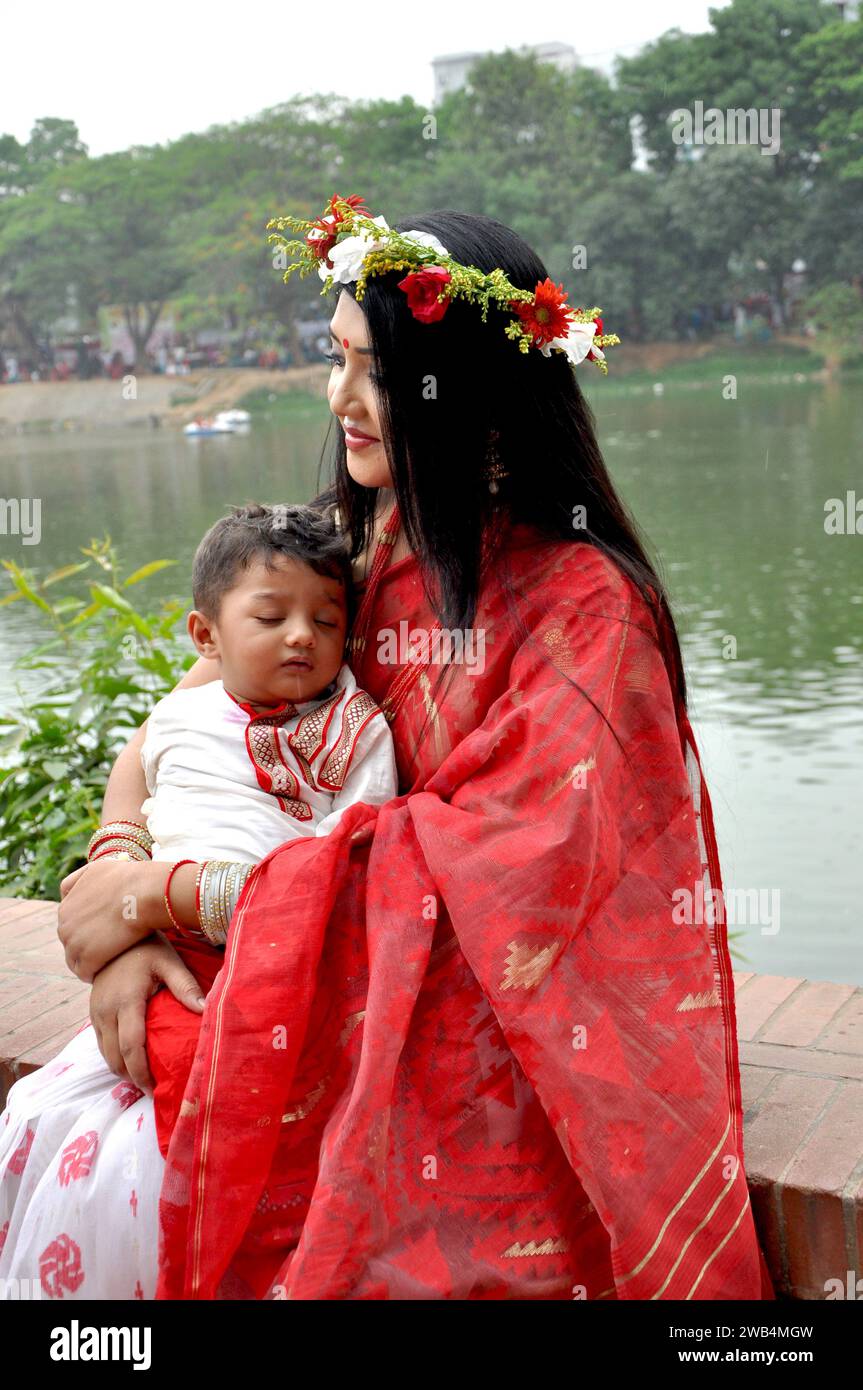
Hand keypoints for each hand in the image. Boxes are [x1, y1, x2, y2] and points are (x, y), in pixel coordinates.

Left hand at [59, 857, 173, 981]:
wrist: (144, 893)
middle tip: (106, 949)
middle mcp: (64, 924)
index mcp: (65, 905)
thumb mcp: (97, 868)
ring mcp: (74, 943)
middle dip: (85, 945)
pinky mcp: (87, 959)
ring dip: (88, 962)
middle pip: (70, 941)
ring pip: (74, 959)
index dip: (85, 928)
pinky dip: (93, 974)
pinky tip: (106, 971)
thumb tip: (74, 890)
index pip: (69, 923)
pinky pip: (84, 972)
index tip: (101, 931)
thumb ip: (80, 879)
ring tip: (106, 963)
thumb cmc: (129, 878)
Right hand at [89, 934, 205, 1091]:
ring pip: (105, 1054)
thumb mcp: (169, 961)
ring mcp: (95, 1012)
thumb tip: (205, 1010)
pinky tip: (131, 1061)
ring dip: (122, 1070)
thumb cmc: (146, 947)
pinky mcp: (92, 1011)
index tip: (155, 1088)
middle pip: (115, 1058)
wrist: (113, 932)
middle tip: (153, 1090)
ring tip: (144, 1078)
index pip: (132, 1047)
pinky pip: (101, 1043)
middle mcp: (106, 1010)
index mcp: (126, 1000)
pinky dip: (114, 1057)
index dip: (142, 1072)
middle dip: (132, 1078)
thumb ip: (185, 987)